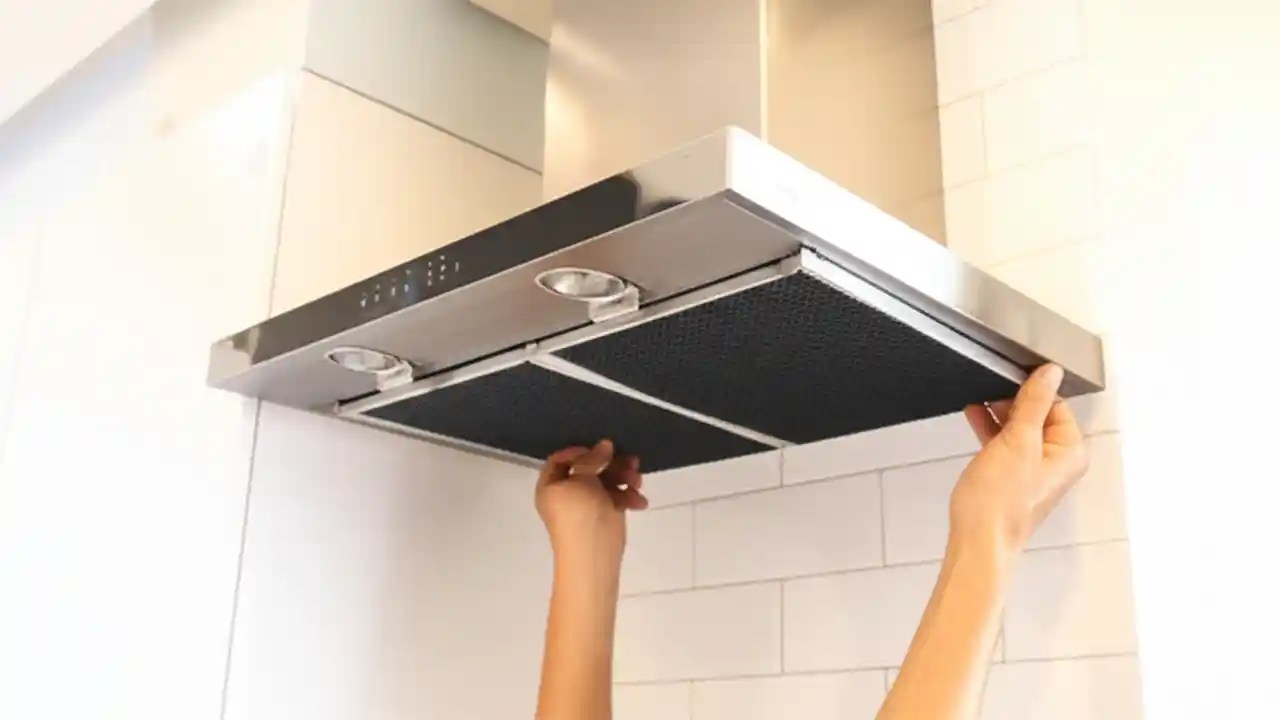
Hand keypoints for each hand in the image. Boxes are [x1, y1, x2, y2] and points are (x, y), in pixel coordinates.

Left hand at [535, 440, 647, 560]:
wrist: (593, 556)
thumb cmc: (580, 515)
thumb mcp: (582, 481)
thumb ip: (592, 459)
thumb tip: (604, 444)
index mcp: (551, 486)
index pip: (561, 459)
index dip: (580, 451)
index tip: (599, 449)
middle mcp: (567, 493)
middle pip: (589, 468)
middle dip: (610, 463)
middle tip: (629, 460)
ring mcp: (587, 504)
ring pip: (606, 481)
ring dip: (624, 477)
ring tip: (637, 480)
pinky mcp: (606, 514)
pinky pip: (616, 497)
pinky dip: (628, 496)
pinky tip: (639, 502)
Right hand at [951, 364, 1087, 552]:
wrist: (978, 540)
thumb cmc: (1000, 502)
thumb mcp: (1018, 440)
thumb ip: (1034, 403)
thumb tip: (1050, 373)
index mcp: (1069, 452)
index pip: (1056, 404)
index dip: (1032, 389)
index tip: (1010, 377)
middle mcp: (1057, 462)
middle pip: (1039, 416)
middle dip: (1013, 402)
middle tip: (990, 389)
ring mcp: (1034, 471)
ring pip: (1020, 430)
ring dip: (999, 415)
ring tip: (978, 400)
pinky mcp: (1013, 478)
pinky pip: (1006, 445)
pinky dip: (991, 432)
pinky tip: (975, 417)